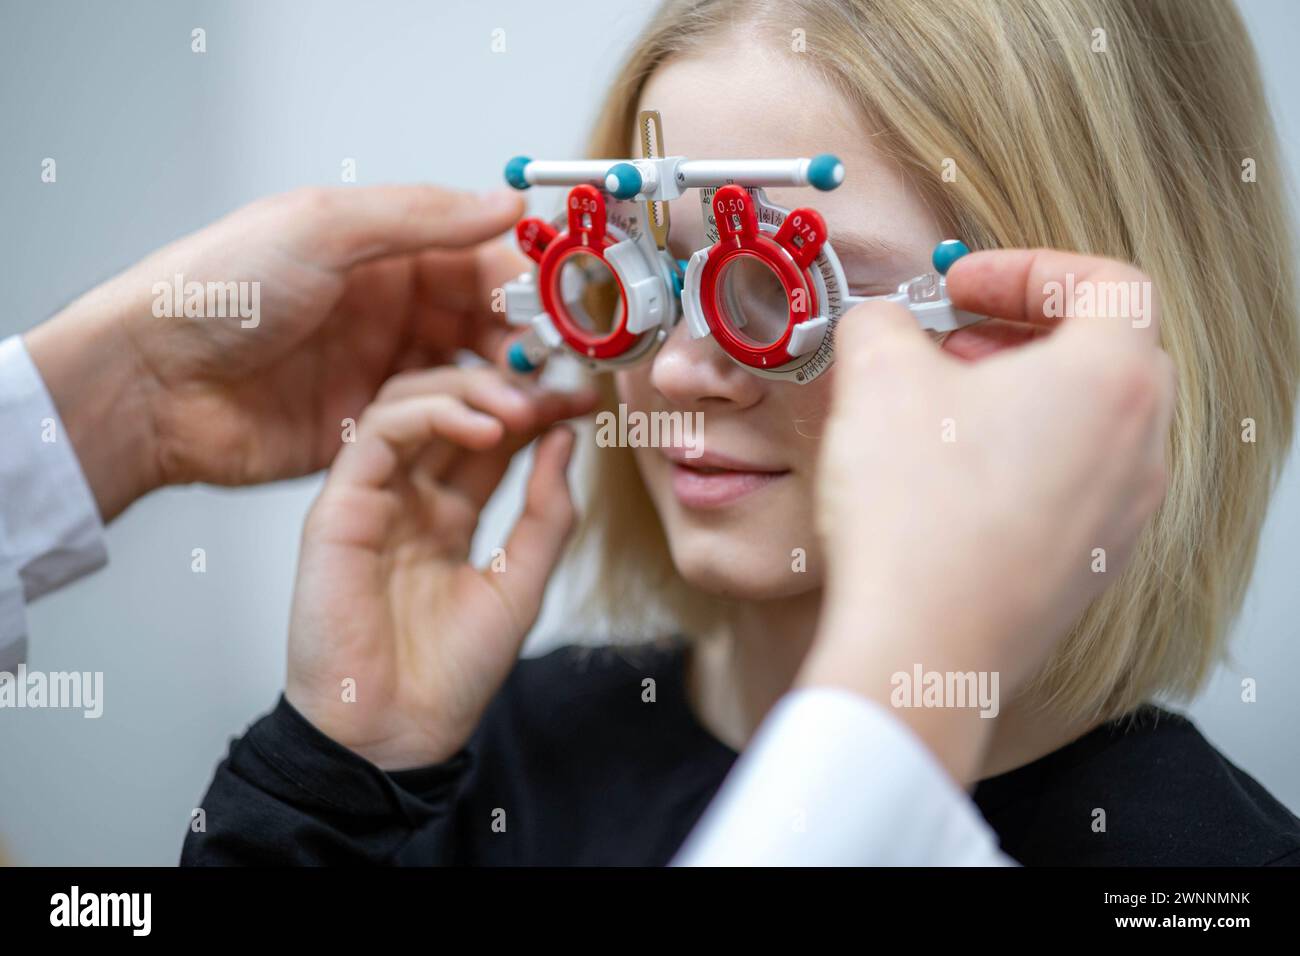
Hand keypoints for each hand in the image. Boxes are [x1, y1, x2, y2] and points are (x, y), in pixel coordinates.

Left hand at [24, 185, 529, 520]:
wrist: (151, 383)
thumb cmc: (221, 289)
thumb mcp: (324, 229)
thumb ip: (421, 218)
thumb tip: (506, 206)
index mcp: (383, 252)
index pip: (480, 259)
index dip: (528, 280)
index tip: (568, 304)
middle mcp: (391, 310)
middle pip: (487, 323)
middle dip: (529, 342)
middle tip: (563, 366)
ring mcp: (381, 370)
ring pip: (471, 376)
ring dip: (509, 387)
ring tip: (537, 404)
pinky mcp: (369, 427)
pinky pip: (437, 425)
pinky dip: (472, 425)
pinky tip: (497, 430)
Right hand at [283, 366, 596, 769]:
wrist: (395, 734)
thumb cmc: (451, 674)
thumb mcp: (522, 585)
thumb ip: (546, 514)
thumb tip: (565, 439)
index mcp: (447, 516)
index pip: (490, 440)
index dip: (535, 411)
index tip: (584, 401)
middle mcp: (408, 498)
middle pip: (451, 411)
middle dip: (508, 389)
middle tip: (556, 389)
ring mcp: (371, 498)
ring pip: (408, 404)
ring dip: (470, 390)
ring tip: (523, 404)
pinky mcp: (338, 507)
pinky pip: (376, 434)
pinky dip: (430, 413)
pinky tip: (482, 424)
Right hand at [801, 249, 1174, 781]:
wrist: (919, 653)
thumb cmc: (915, 518)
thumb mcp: (876, 378)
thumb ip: (881, 322)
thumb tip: (882, 325)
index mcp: (1111, 380)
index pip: (1106, 283)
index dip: (1026, 269)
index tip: (961, 288)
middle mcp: (1139, 449)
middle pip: (1110, 352)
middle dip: (1027, 330)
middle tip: (957, 341)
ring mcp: (1121, 517)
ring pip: (1091, 424)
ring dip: (1025, 398)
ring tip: (944, 410)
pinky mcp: (1088, 569)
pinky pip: (1072, 487)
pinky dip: (1024, 460)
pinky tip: (949, 481)